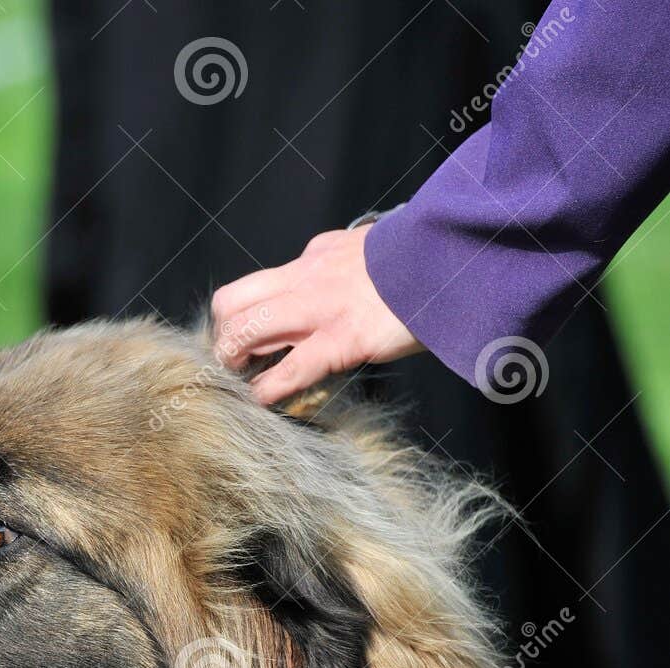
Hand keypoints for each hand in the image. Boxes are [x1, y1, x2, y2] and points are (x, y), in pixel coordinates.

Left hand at [211, 225, 423, 405]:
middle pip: (234, 302)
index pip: (259, 285)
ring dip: (232, 362)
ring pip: (247, 330)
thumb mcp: (373, 254)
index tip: (244, 342)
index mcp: (316, 256)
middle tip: (230, 366)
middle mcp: (307, 276)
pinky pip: (289, 369)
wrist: (456, 254)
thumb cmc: (423, 262)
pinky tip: (261, 401)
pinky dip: (267, 390)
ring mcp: (321, 306)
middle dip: (222, 339)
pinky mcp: (343, 337)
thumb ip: (345, 270)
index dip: (242, 317)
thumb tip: (337, 287)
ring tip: (238, 384)